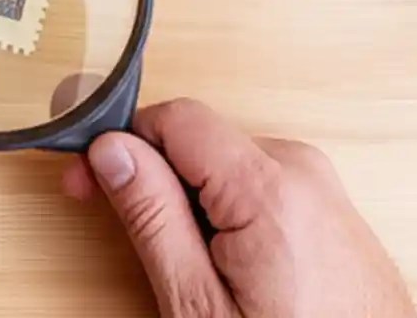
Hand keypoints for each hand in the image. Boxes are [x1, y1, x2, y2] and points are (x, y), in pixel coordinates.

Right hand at [60, 97, 416, 317]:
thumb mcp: (199, 304)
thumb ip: (154, 217)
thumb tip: (113, 151)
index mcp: (267, 190)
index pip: (176, 117)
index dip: (122, 142)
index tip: (89, 175)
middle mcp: (301, 172)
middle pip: (198, 141)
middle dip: (151, 176)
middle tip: (116, 221)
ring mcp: (320, 187)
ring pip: (225, 165)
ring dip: (190, 199)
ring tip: (181, 262)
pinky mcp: (327, 205)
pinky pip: (258, 185)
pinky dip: (226, 212)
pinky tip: (220, 262)